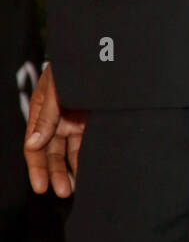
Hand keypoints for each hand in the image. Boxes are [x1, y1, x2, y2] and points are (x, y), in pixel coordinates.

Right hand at [24, 62, 86, 196]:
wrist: (103, 50)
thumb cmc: (74, 64)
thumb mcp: (56, 88)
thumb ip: (47, 115)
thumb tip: (33, 144)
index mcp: (43, 112)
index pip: (35, 146)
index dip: (37, 168)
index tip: (41, 187)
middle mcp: (59, 120)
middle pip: (53, 154)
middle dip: (56, 174)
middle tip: (63, 191)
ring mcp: (77, 122)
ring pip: (72, 153)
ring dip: (74, 171)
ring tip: (77, 187)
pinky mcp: (96, 122)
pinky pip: (91, 145)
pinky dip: (90, 160)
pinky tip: (93, 173)